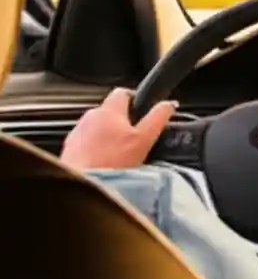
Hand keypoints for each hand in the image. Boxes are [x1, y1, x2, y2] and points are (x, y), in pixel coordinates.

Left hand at [60, 88, 178, 169]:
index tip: (143, 111)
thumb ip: (158, 117)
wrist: (84, 185)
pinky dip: (94, 149)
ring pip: (96, 128)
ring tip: (118, 154)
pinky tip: (103, 163)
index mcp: (109, 110)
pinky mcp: (68, 150)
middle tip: (134, 139)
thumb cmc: (112, 163)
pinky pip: (85, 144)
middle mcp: (89, 117)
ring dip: (106, 136)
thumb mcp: (145, 139)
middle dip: (121, 122)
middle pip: (110, 111)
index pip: (123, 92)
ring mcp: (76, 133)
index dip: (136, 99)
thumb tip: (168, 104)